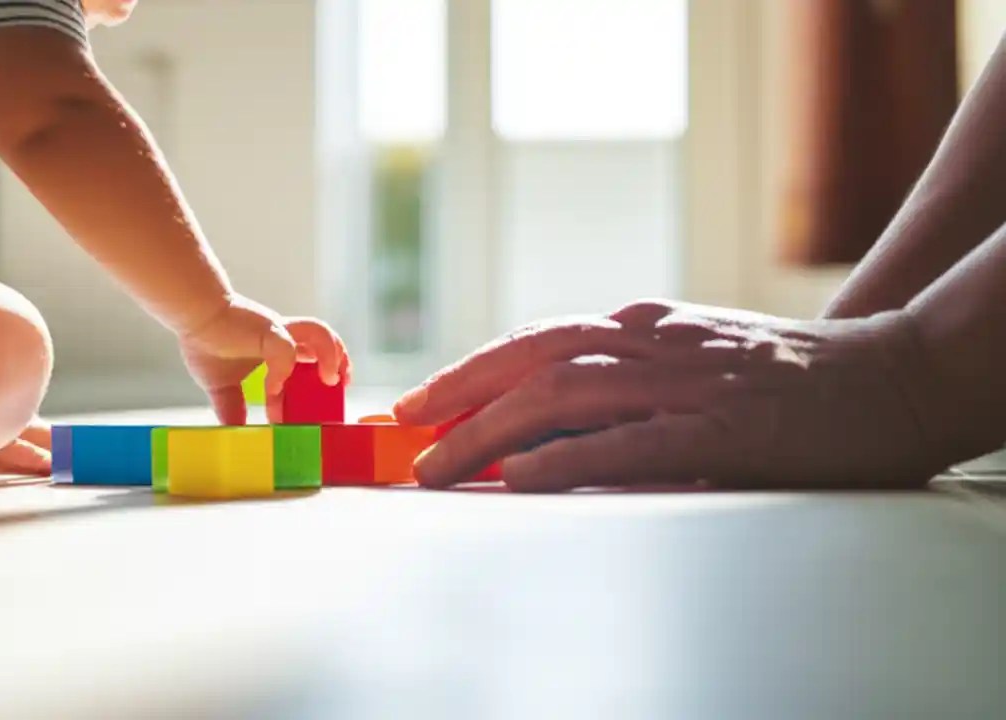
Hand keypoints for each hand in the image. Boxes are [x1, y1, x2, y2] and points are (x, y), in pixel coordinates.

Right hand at [179, 294, 349, 424]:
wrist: (192, 316)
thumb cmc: (205, 342)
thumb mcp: (221, 387)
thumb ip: (231, 408)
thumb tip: (235, 434)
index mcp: (276, 347)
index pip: (306, 362)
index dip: (308, 388)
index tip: (295, 417)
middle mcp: (283, 336)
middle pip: (324, 341)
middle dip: (340, 360)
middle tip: (341, 386)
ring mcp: (278, 331)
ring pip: (319, 334)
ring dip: (331, 357)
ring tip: (332, 380)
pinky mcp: (269, 331)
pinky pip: (287, 351)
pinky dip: (284, 373)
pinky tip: (272, 392)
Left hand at [394, 300, 955, 490]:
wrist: (889, 376)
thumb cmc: (785, 377)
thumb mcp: (694, 360)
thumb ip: (630, 375)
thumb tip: (552, 417)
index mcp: (643, 328)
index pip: (538, 341)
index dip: (472, 369)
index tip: (421, 401)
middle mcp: (651, 346)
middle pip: (533, 361)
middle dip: (458, 395)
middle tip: (405, 431)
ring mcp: (685, 385)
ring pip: (564, 396)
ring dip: (489, 431)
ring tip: (436, 465)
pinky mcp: (721, 431)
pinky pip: (628, 443)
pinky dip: (565, 458)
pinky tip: (518, 475)